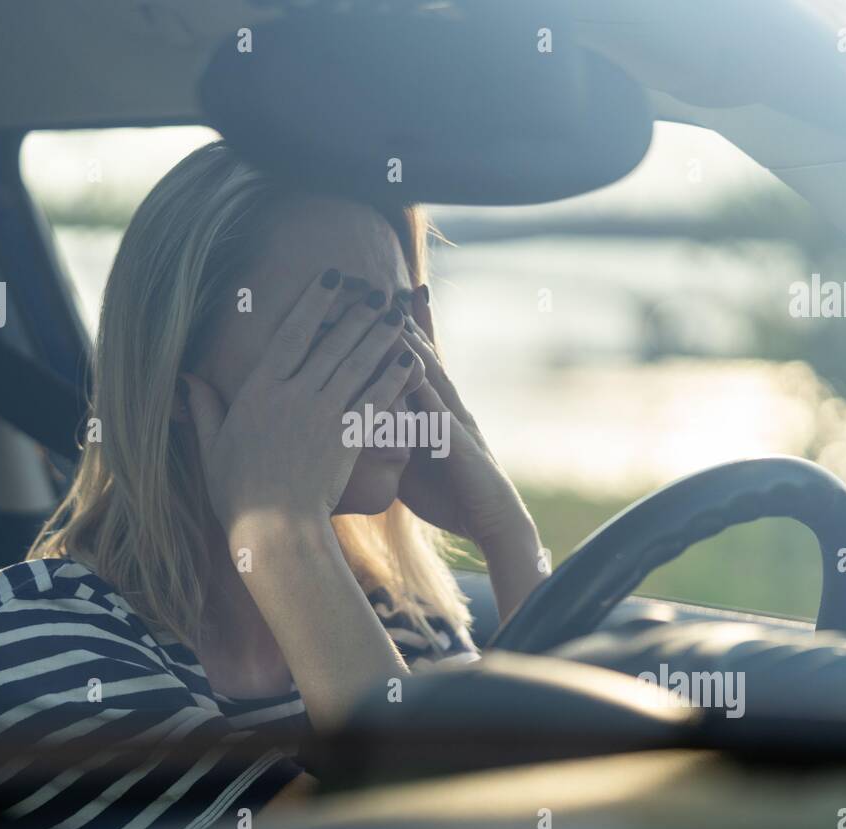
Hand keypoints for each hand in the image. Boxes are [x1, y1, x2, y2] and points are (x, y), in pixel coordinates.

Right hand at [182, 268, 423, 544]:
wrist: (274, 530)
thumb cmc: (238, 493)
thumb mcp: (212, 447)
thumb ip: (205, 408)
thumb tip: (187, 379)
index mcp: (260, 391)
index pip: (291, 334)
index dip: (314, 302)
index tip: (333, 277)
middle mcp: (294, 394)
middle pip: (333, 342)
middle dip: (357, 312)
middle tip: (377, 289)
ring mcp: (323, 415)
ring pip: (358, 365)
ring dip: (380, 337)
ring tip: (397, 315)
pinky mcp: (347, 438)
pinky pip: (376, 400)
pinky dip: (394, 378)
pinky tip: (410, 360)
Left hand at [396, 287, 533, 546]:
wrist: (493, 524)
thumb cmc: (450, 496)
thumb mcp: (408, 463)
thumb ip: (387, 439)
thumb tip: (352, 428)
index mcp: (433, 410)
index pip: (416, 362)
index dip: (401, 332)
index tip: (376, 300)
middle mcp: (447, 407)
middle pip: (424, 356)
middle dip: (406, 322)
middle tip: (382, 287)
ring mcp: (456, 422)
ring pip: (432, 376)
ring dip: (413, 345)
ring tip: (392, 313)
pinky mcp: (459, 445)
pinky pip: (438, 413)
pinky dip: (423, 391)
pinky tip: (409, 371)